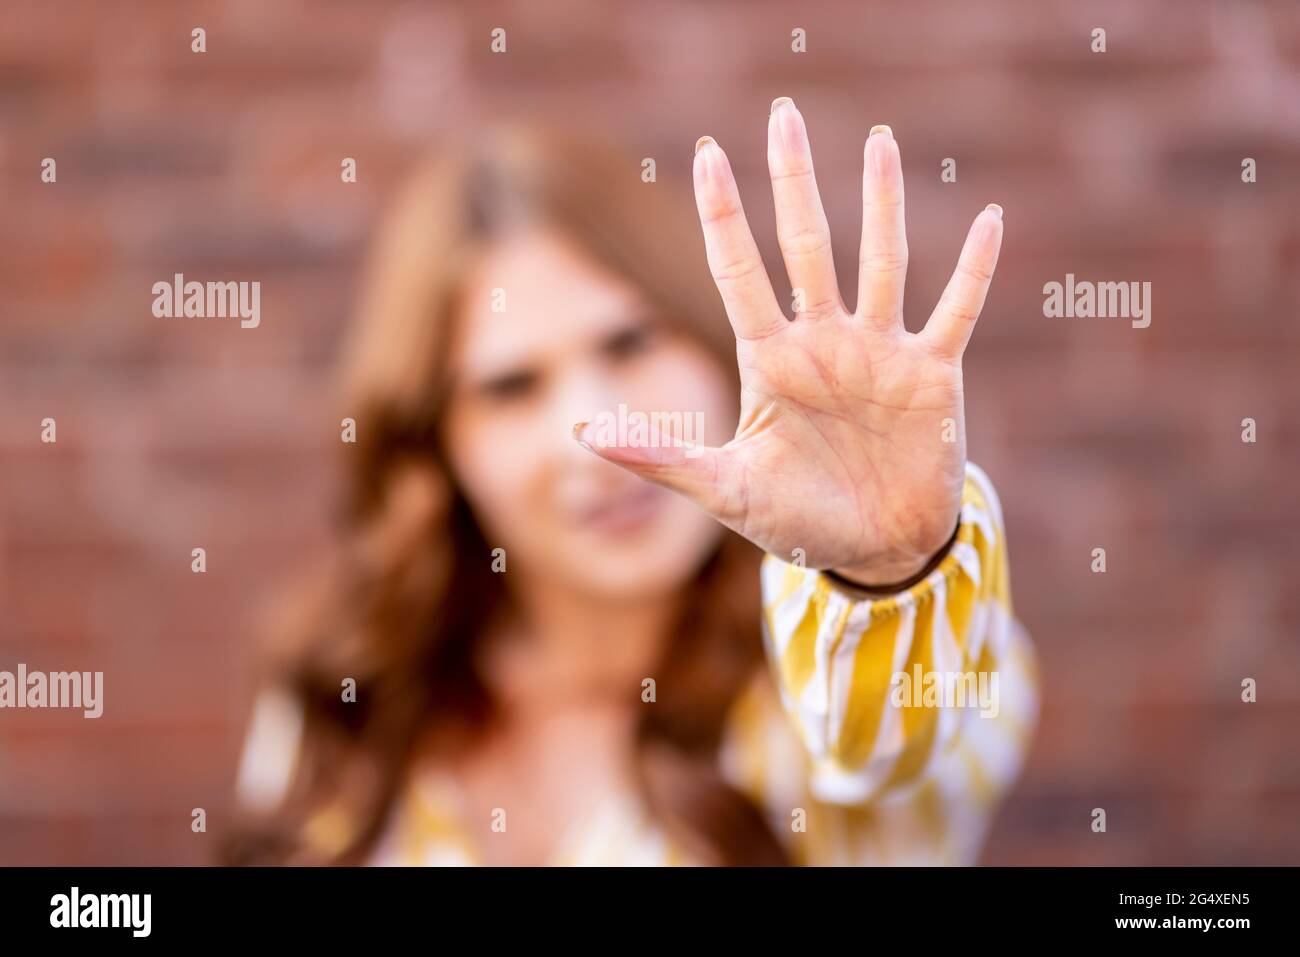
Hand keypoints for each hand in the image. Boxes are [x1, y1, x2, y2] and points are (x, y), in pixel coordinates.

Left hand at [575, 97, 1003, 585]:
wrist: (874, 553)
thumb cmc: (797, 519)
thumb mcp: (727, 490)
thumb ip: (663, 459)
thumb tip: (584, 433)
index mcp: (770, 360)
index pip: (738, 272)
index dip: (723, 215)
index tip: (706, 155)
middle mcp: (823, 342)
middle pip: (805, 245)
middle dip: (793, 181)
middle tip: (784, 114)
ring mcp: (878, 353)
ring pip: (881, 261)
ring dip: (880, 203)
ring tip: (878, 140)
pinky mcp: (931, 375)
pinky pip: (955, 311)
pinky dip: (974, 272)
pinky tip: (990, 220)